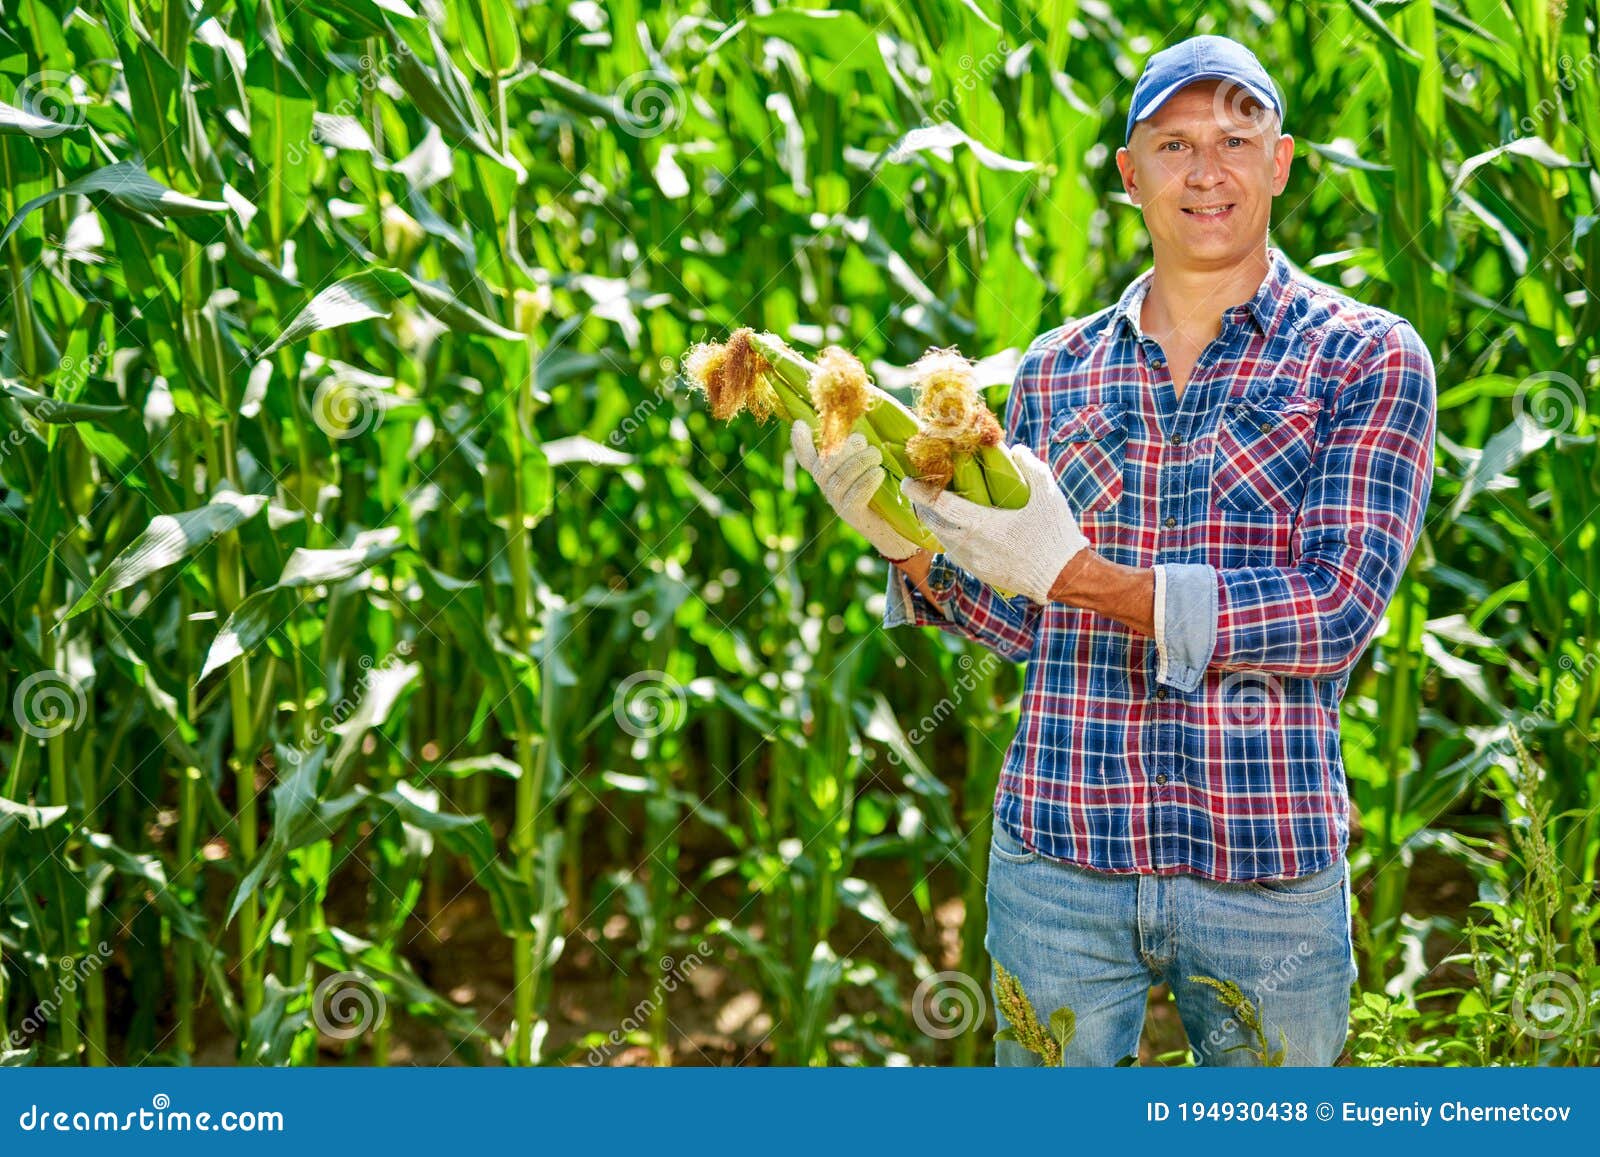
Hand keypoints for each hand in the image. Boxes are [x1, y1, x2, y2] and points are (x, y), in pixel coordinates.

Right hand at [791, 422, 919, 560]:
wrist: (897, 526)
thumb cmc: (885, 488)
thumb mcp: (872, 464)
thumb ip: (862, 445)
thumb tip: (861, 422)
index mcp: (829, 474)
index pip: (806, 458)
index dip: (800, 443)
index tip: (800, 424)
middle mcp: (828, 489)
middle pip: (823, 466)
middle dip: (841, 449)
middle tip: (861, 439)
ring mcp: (838, 504)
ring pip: (839, 479)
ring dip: (859, 462)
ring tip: (876, 455)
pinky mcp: (854, 516)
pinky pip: (855, 495)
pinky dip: (867, 480)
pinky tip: (879, 473)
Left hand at [900, 443, 1086, 602]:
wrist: (1064, 577)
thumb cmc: (1056, 535)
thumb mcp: (1048, 495)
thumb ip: (1031, 467)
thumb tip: (1016, 449)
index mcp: (983, 525)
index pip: (939, 506)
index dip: (920, 492)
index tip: (908, 480)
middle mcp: (971, 546)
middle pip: (932, 524)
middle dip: (921, 506)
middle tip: (918, 490)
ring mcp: (973, 562)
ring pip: (941, 540)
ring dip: (934, 523)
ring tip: (934, 507)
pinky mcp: (980, 573)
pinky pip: (954, 553)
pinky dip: (948, 538)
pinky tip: (955, 528)